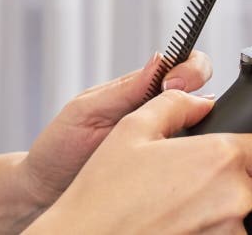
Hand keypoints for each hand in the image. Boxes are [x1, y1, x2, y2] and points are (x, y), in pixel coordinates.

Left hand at [21, 50, 212, 210]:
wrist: (47, 191)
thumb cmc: (59, 149)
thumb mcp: (86, 110)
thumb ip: (125, 88)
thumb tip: (160, 60)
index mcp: (141, 87)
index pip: (182, 62)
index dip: (187, 67)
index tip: (172, 81)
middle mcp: (160, 109)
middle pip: (202, 83)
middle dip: (197, 79)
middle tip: (177, 95)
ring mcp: (167, 136)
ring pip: (204, 116)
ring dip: (199, 115)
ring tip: (175, 127)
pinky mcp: (169, 164)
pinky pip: (194, 150)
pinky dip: (196, 147)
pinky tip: (180, 152)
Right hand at [26, 90, 251, 233]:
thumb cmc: (102, 195)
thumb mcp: (132, 129)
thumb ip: (175, 103)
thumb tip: (200, 100)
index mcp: (220, 157)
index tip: (237, 151)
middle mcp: (233, 198)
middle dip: (238, 178)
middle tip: (198, 179)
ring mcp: (227, 232)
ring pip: (243, 214)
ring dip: (224, 209)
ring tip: (180, 206)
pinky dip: (211, 231)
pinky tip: (179, 226)